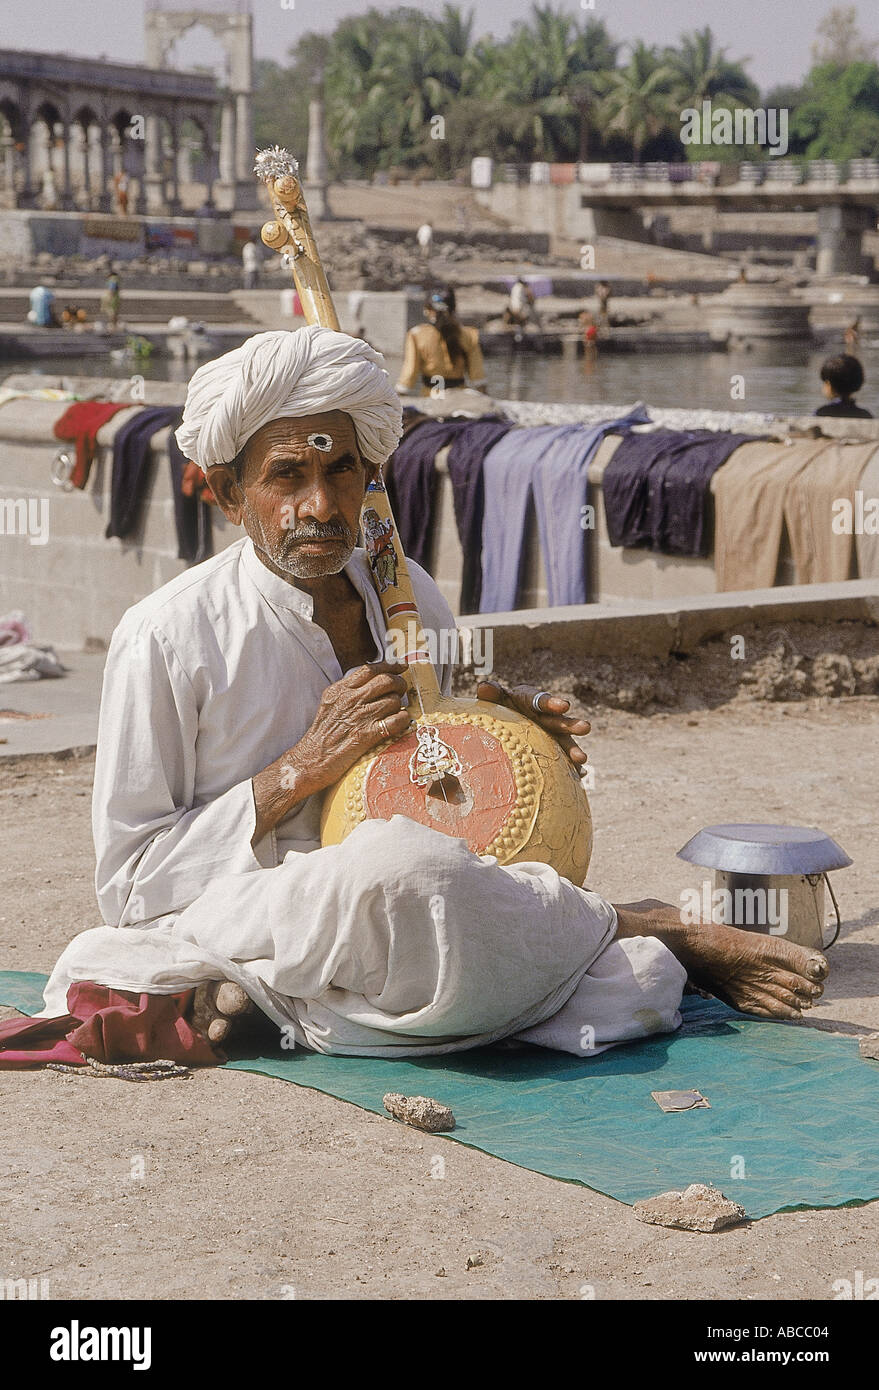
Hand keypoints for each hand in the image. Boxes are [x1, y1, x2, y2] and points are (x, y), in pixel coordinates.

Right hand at [295, 660, 411, 787]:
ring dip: (399, 705)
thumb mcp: (330, 704)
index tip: (401, 667)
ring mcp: (360, 716)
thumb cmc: (322, 734)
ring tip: (394, 711)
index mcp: (340, 690)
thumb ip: (348, 690)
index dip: (390, 665)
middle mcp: (351, 700)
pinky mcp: (368, 735)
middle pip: (386, 681)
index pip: (370, 669)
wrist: (311, 760)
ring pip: (394, 700)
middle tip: (401, 690)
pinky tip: (398, 722)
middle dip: (399, 683)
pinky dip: (402, 720)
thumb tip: (372, 681)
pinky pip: (397, 720)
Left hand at [476, 680, 589, 767]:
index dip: (552, 703)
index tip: (564, 706)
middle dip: (571, 725)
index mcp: (531, 701)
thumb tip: (485, 686)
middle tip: (586, 727)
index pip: (541, 701)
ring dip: (573, 749)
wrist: (500, 724)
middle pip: (558, 721)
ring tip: (582, 759)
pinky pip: (561, 760)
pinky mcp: (550, 750)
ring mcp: (549, 735)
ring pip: (563, 742)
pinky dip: (568, 768)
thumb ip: (491, 693)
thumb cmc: (497, 707)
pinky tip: (578, 776)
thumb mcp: (493, 700)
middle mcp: (544, 717)